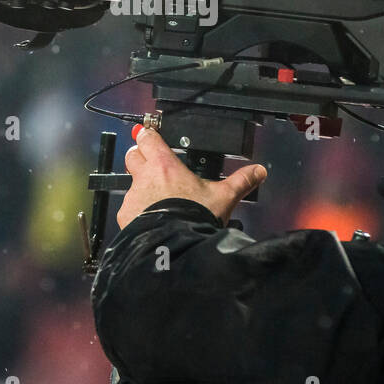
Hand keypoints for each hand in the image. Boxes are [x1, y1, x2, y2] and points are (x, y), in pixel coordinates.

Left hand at [117, 126, 267, 228]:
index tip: (152, 136)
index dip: (149, 135)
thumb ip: (240, 182)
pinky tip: (152, 221)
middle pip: (133, 155)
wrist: (177, 248)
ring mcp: (132, 197)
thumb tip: (258, 171)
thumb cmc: (195, 218)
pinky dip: (137, 212)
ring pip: (131, 184)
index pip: (147, 137)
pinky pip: (128, 209)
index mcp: (164, 165)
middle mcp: (144, 177)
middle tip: (156, 168)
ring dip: (141, 188)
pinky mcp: (125, 217)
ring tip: (159, 202)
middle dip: (141, 158)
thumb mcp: (223, 198)